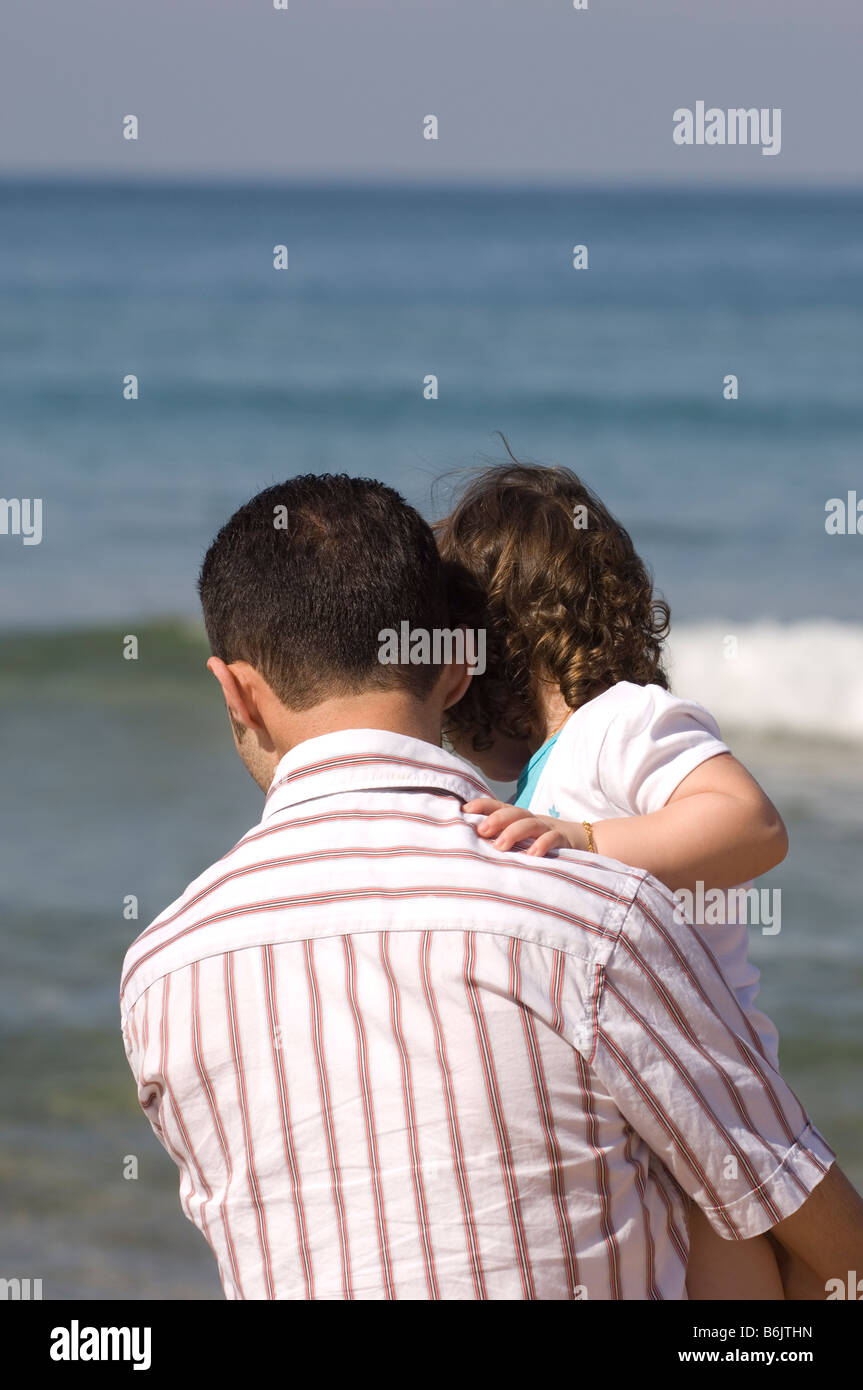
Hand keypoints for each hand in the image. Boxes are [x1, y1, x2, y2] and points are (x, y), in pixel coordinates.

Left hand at [463, 797, 581, 856]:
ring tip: (500, 847)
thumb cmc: (541, 840)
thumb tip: (471, 844)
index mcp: (518, 817)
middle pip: (513, 813)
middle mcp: (531, 819)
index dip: (482, 805)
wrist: (582, 839)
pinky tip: (531, 856)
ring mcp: (547, 827)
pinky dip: (541, 845)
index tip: (464, 809)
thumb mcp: (522, 837)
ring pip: (530, 824)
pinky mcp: (562, 839)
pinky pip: (552, 839)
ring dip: (514, 833)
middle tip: (481, 831)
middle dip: (496, 820)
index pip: (499, 806)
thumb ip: (501, 837)